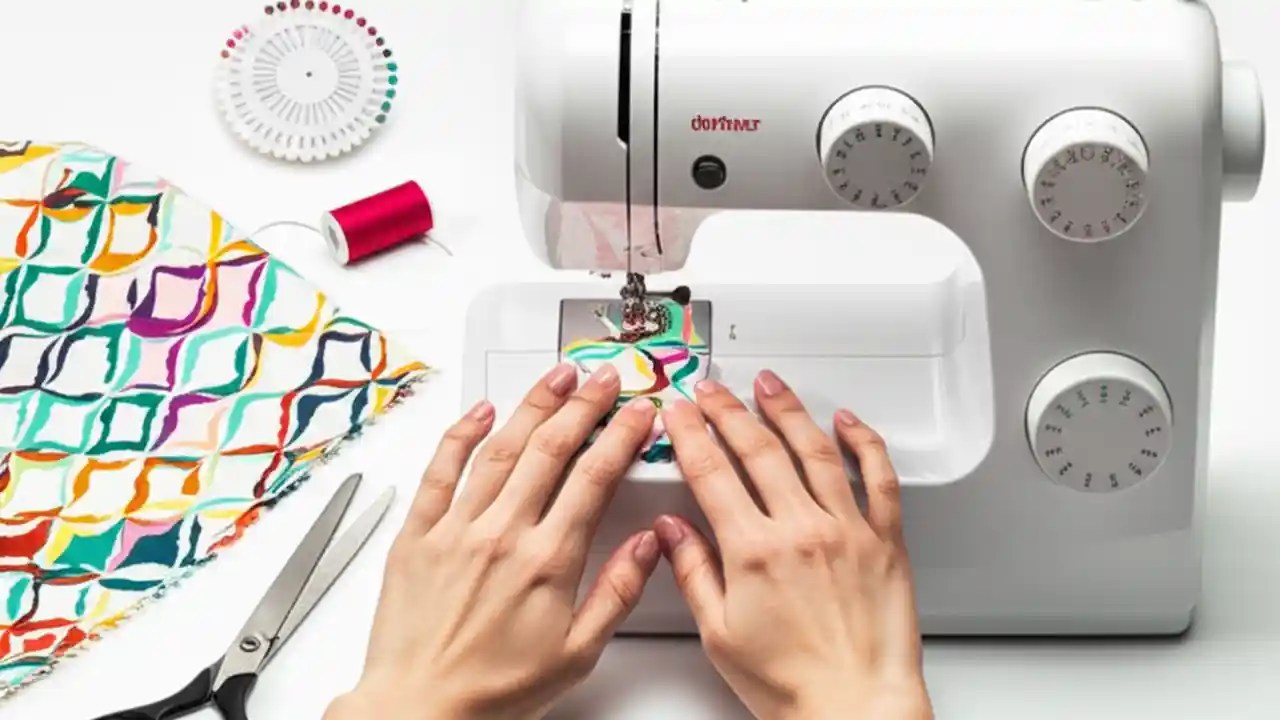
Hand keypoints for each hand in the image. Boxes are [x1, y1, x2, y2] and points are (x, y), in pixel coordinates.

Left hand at [326, 363, 660, 719]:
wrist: (419, 710)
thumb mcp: (577, 653)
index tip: (639, 412)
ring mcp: (456, 529)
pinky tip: (480, 412)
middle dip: (583, 405)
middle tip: (603, 379)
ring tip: (557, 376)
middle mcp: (502, 535)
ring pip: (501, 449)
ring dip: (533, 406)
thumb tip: (649, 544)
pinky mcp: (417, 535)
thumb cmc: (493, 691)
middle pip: (551, 449)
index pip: (595, 477)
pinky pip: (440, 471)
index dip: (622, 436)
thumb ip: (617, 592)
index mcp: (548, 561)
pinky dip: (461, 435)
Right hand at [656, 371, 932, 719]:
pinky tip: (847, 421)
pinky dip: (864, 442)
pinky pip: (878, 477)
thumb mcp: (720, 633)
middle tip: (712, 389)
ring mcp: (847, 529)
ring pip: (814, 450)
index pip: (711, 473)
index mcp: (753, 552)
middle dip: (728, 411)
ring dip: (787, 410)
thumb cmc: (792, 685)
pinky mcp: (884, 539)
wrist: (857, 709)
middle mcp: (801, 530)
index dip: (691, 435)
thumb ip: (693, 572)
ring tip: (769, 385)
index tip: (680, 413)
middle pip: (757, 449)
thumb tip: (670, 530)